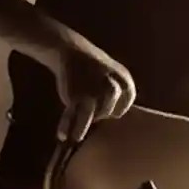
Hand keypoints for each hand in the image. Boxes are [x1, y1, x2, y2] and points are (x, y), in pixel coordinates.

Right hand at [45, 29, 135, 143]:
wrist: (72, 50)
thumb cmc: (95, 68)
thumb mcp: (114, 76)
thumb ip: (118, 95)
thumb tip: (114, 118)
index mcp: (125, 81)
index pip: (125, 105)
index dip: (115, 110)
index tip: (105, 111)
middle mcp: (111, 86)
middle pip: (108, 111)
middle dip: (100, 114)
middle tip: (89, 112)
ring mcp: (93, 92)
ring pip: (91, 116)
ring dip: (82, 128)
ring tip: (77, 138)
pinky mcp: (76, 95)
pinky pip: (72, 114)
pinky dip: (66, 125)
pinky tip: (62, 135)